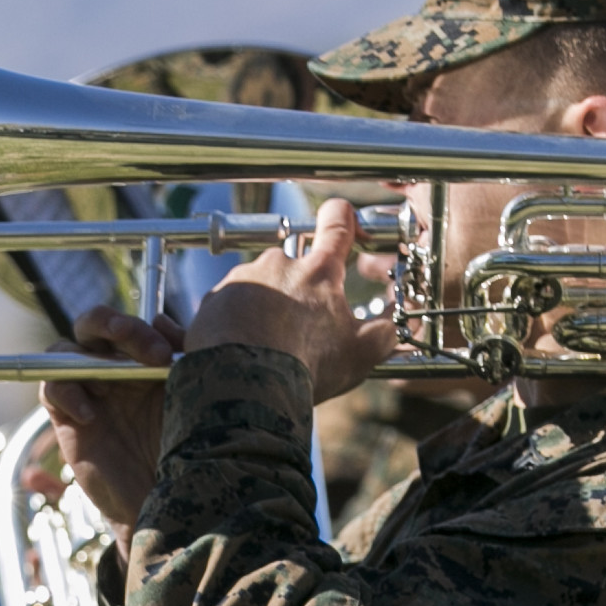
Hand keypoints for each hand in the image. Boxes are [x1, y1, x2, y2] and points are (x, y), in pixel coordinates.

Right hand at [39, 308, 184, 527]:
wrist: (162, 500)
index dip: (143, 330)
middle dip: (112, 324)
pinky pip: (51, 387)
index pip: (132, 325)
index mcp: (143, 361)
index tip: (166, 355)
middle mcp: (113, 371)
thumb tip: (161, 320)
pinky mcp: (67, 419)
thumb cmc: (183, 451)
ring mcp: (88, 393)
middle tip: (140, 345)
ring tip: (110, 384)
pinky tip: (91, 416)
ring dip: (85, 356)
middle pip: (95, 324)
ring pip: (65, 349)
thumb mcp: (189, 397)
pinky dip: (66, 393)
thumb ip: (183, 355)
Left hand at [181, 197, 399, 404]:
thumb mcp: (360, 354)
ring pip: (260, 287)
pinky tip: (242, 350)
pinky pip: (229, 306)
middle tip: (299, 327)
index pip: (336, 224)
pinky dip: (236, 323)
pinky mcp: (213, 300)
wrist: (244, 387)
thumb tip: (393, 325)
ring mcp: (243, 279)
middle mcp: (278, 264)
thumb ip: (384, 332)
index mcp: (318, 271)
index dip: (342, 218)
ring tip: (268, 346)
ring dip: (265, 308)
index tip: (342, 218)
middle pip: (294, 264)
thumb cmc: (307, 367)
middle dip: (298, 290)